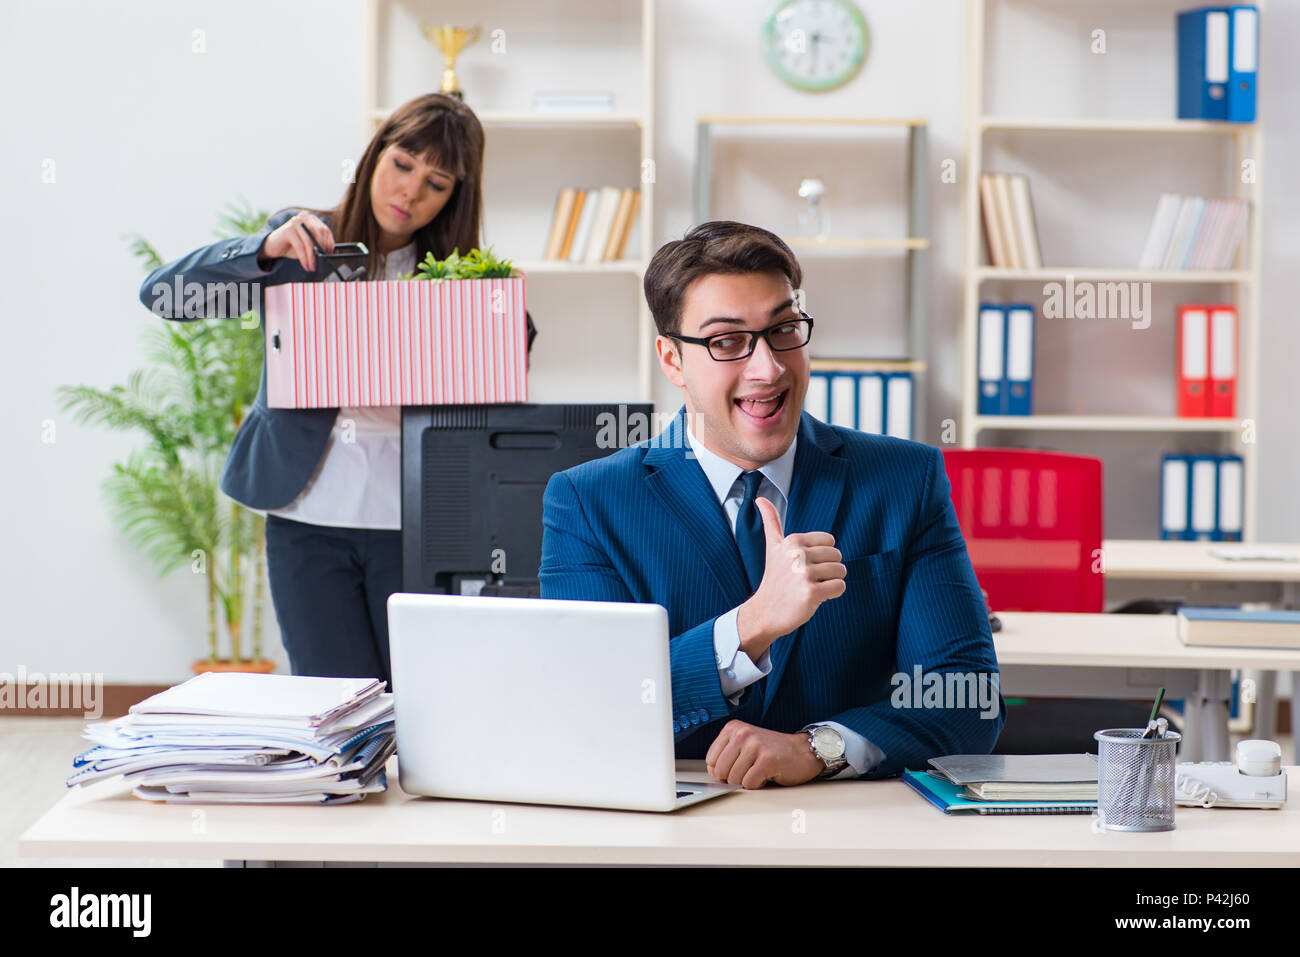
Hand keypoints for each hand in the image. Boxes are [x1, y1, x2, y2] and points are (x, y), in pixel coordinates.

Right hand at [259, 211, 334, 271]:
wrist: (273, 246)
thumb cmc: (293, 246)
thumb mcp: (308, 245)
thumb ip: (318, 246)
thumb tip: (329, 253)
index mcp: (311, 219)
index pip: (325, 230)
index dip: (329, 243)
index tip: (330, 254)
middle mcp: (304, 218)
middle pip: (319, 233)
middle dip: (322, 249)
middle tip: (322, 262)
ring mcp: (295, 222)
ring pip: (309, 241)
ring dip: (312, 257)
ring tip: (312, 267)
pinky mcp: (287, 230)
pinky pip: (300, 246)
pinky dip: (305, 258)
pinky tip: (306, 266)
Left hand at [705, 720, 824, 787]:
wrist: (803, 751)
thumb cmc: (773, 750)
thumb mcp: (744, 745)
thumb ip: (725, 755)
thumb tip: (712, 773)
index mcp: (733, 728)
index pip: (710, 759)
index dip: (721, 770)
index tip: (734, 768)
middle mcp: (743, 734)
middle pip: (720, 771)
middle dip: (733, 778)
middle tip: (748, 771)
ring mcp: (755, 746)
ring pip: (734, 779)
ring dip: (747, 781)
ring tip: (759, 771)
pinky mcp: (767, 760)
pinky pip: (749, 783)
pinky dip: (757, 785)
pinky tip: (766, 775)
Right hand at [735, 497, 845, 658]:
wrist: (766, 611)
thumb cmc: (774, 578)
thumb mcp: (772, 547)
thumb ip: (771, 521)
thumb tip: (761, 498)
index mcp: (792, 541)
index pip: (830, 541)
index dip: (822, 555)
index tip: (805, 565)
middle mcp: (797, 555)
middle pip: (837, 556)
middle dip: (828, 570)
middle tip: (807, 579)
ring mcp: (804, 574)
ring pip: (841, 571)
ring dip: (831, 582)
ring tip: (811, 587)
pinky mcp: (811, 593)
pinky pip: (840, 587)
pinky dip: (833, 594)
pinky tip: (817, 597)